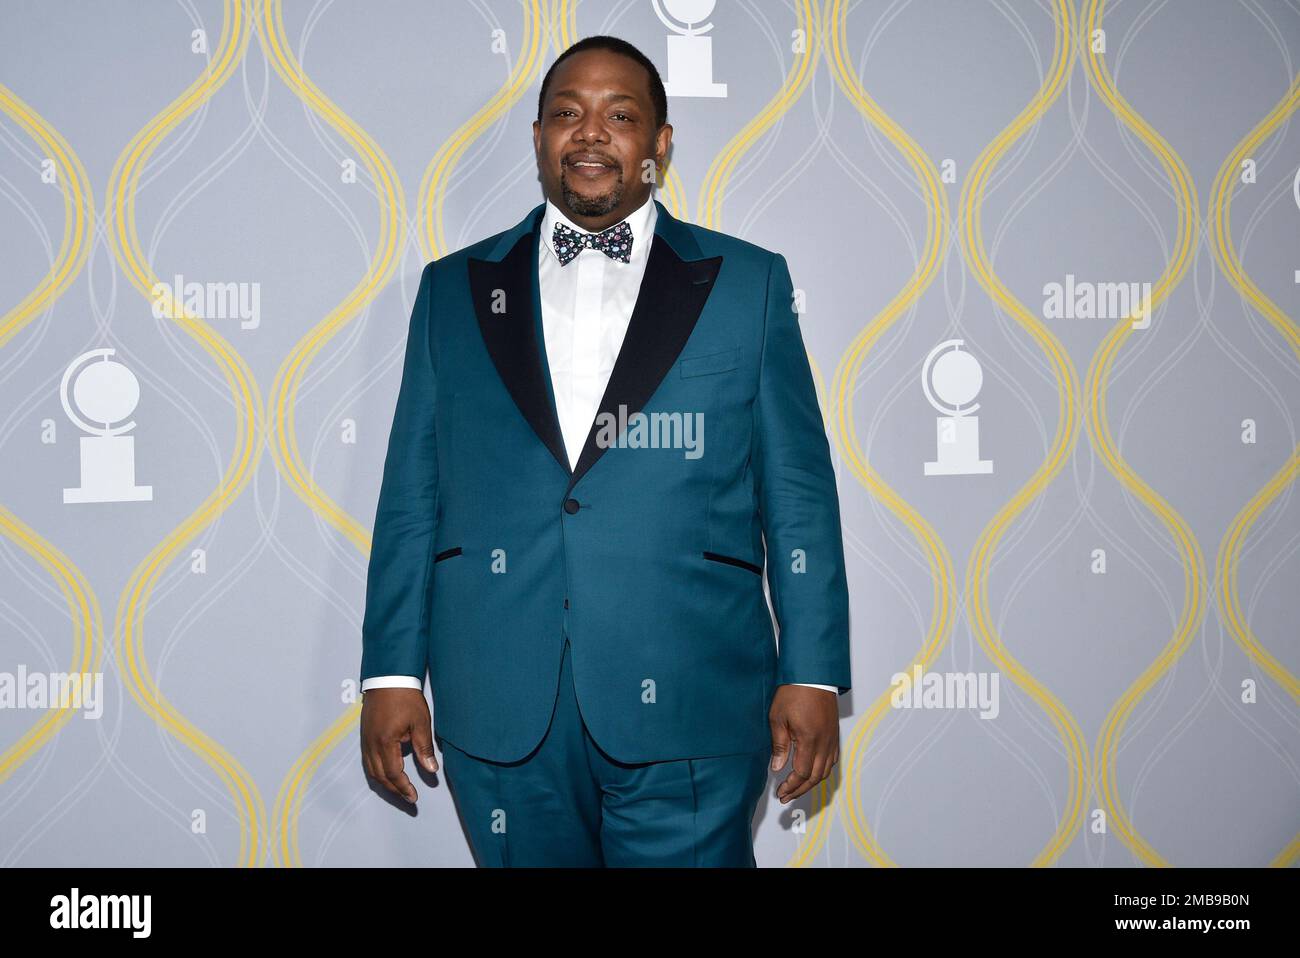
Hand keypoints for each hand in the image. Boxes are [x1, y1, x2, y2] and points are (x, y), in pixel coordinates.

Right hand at [360, 687, 437, 803]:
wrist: (388, 678)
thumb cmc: (405, 697)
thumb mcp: (420, 722)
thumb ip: (424, 748)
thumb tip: (431, 770)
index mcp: (385, 742)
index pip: (394, 773)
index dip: (404, 788)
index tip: (413, 797)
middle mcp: (371, 744)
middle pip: (380, 776)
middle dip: (395, 790)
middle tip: (409, 798)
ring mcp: (365, 740)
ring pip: (371, 771)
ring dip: (385, 783)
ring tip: (399, 790)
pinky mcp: (365, 736)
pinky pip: (368, 761)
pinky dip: (377, 772)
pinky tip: (387, 773)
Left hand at [768, 684, 838, 803]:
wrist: (813, 675)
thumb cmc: (793, 692)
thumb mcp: (778, 718)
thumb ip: (779, 745)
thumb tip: (777, 767)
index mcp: (809, 740)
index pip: (801, 773)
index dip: (790, 786)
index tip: (780, 792)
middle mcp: (824, 742)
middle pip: (815, 777)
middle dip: (800, 790)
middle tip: (786, 796)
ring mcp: (832, 739)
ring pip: (825, 770)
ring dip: (811, 782)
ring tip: (797, 787)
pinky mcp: (834, 734)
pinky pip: (832, 759)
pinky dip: (822, 770)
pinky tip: (811, 771)